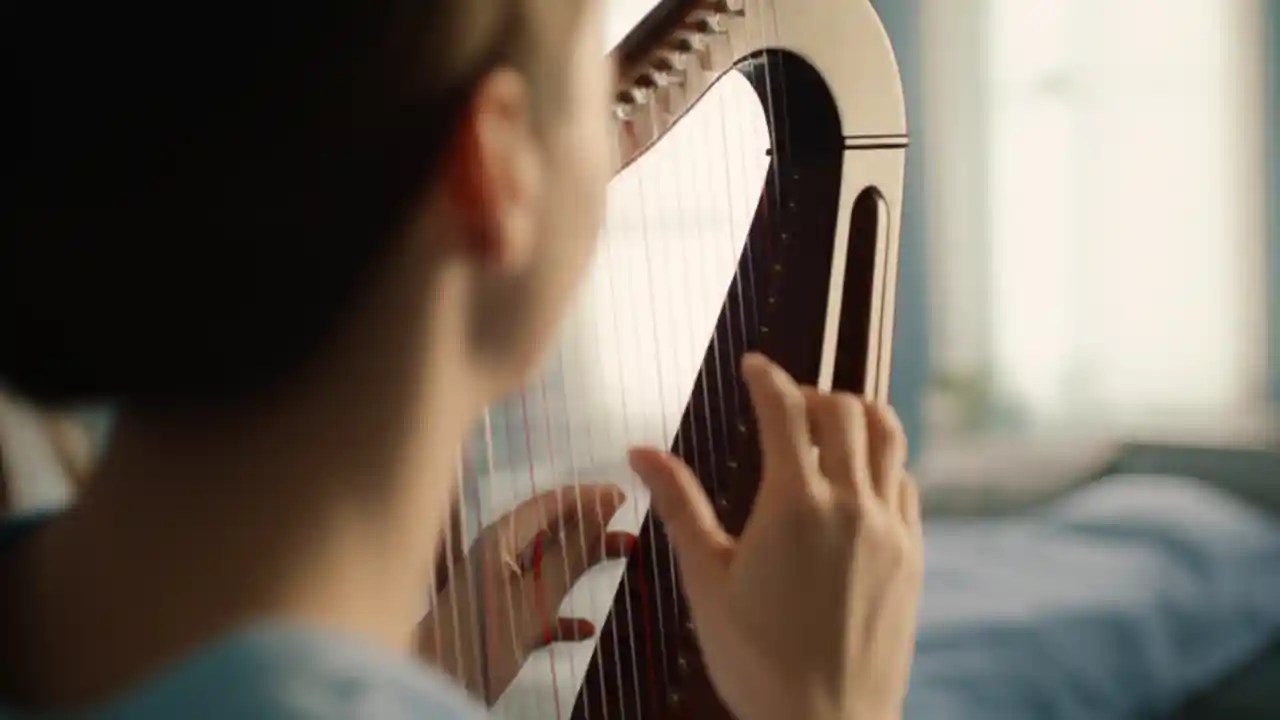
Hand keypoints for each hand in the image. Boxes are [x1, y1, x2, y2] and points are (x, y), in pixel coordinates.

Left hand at [418, 483, 634, 703]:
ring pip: (547, 566)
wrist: (436, 683)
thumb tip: (602, 506)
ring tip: (623, 559)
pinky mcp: (495, 619)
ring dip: (583, 565)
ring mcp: (495, 587)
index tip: (625, 497)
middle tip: (631, 533)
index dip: (588, 497)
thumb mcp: (537, 595)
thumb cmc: (484, 637)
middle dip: (591, 530)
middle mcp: (497, 556)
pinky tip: (586, 628)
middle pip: (551, 531)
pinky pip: (535, 604)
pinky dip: (562, 611)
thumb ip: (572, 552)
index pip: (551, 503)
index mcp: (502, 539)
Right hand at [630, 353, 922, 719]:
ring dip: (858, 415)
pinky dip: (884, 461)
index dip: (766, 376)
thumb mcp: (706, 580)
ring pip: (889, 436)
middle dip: (812, 392)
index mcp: (794, 505)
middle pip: (844, 409)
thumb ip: (678, 505)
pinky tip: (859, 480)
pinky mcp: (913, 554)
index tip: (752, 365)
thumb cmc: (756, 660)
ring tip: (829, 425)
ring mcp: (891, 527)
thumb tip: (639, 451)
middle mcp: (851, 504)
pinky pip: (906, 482)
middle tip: (786, 403)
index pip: (784, 409)